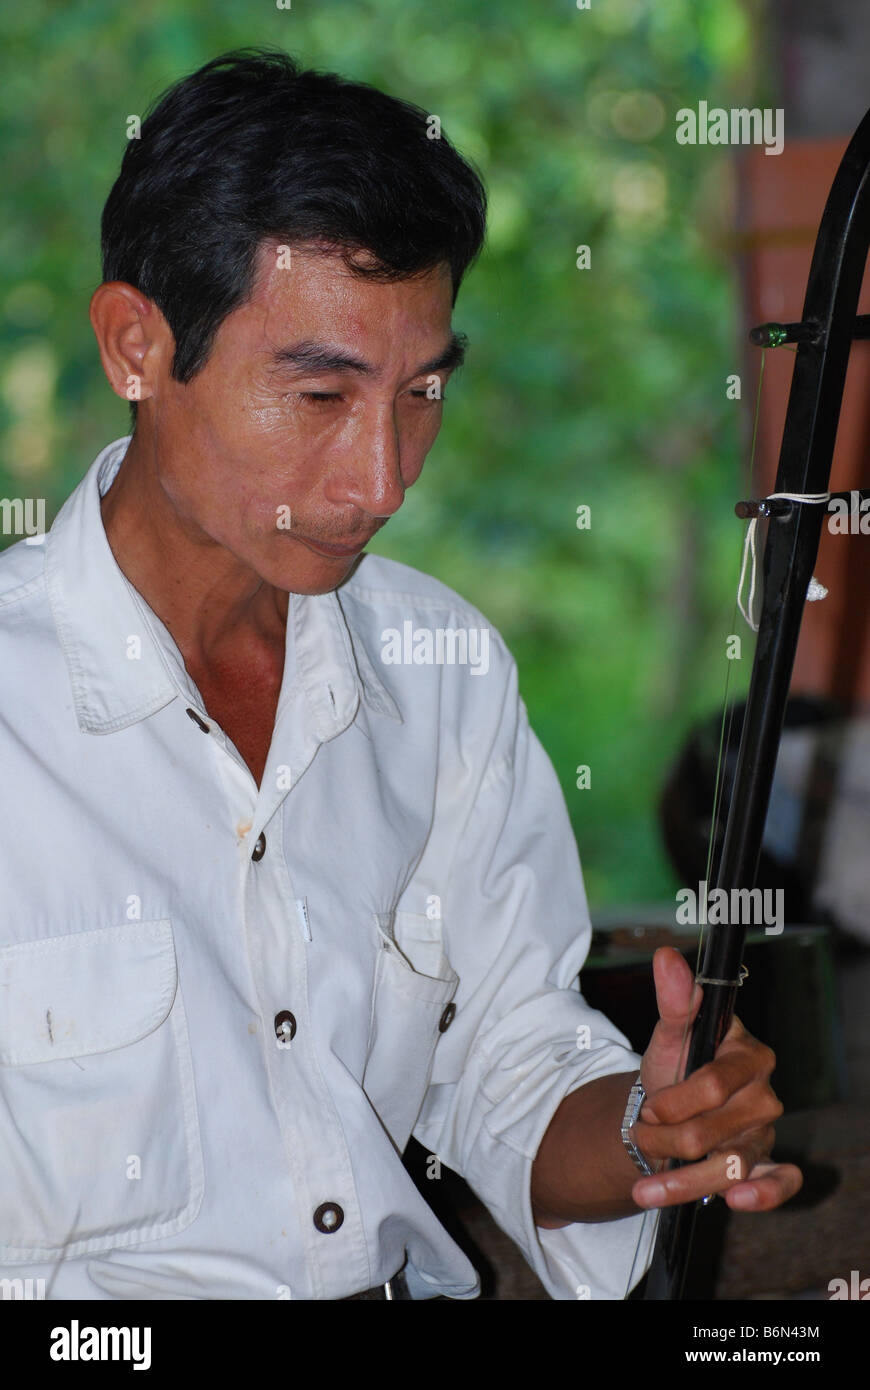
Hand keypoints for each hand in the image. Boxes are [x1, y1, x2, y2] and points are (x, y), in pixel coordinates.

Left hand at [630, 947, 802, 1212]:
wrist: (666, 1113)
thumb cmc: (674, 1068)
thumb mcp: (668, 1036)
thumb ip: (673, 1001)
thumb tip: (667, 956)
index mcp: (747, 1054)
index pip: (714, 1084)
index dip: (674, 1100)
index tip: (647, 1107)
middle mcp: (764, 1095)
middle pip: (714, 1131)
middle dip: (667, 1139)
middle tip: (641, 1134)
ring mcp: (766, 1133)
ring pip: (730, 1166)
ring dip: (682, 1181)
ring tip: (644, 1190)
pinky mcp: (766, 1165)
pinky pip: (779, 1183)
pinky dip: (762, 1195)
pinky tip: (736, 1201)